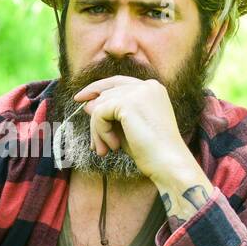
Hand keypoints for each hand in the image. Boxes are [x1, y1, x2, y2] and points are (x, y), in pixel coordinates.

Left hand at [72, 75, 192, 182]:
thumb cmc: (150, 151)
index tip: (79, 99)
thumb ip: (109, 114)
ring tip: (106, 150)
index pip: (116, 82)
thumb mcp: (127, 128)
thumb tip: (86, 104)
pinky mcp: (128, 102)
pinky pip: (99, 114)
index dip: (96, 88)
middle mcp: (146, 85)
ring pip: (99, 105)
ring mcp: (138, 91)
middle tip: (98, 148)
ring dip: (97, 131)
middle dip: (96, 122)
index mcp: (152, 89)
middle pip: (105, 95)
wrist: (167, 163)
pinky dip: (100, 132)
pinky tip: (114, 146)